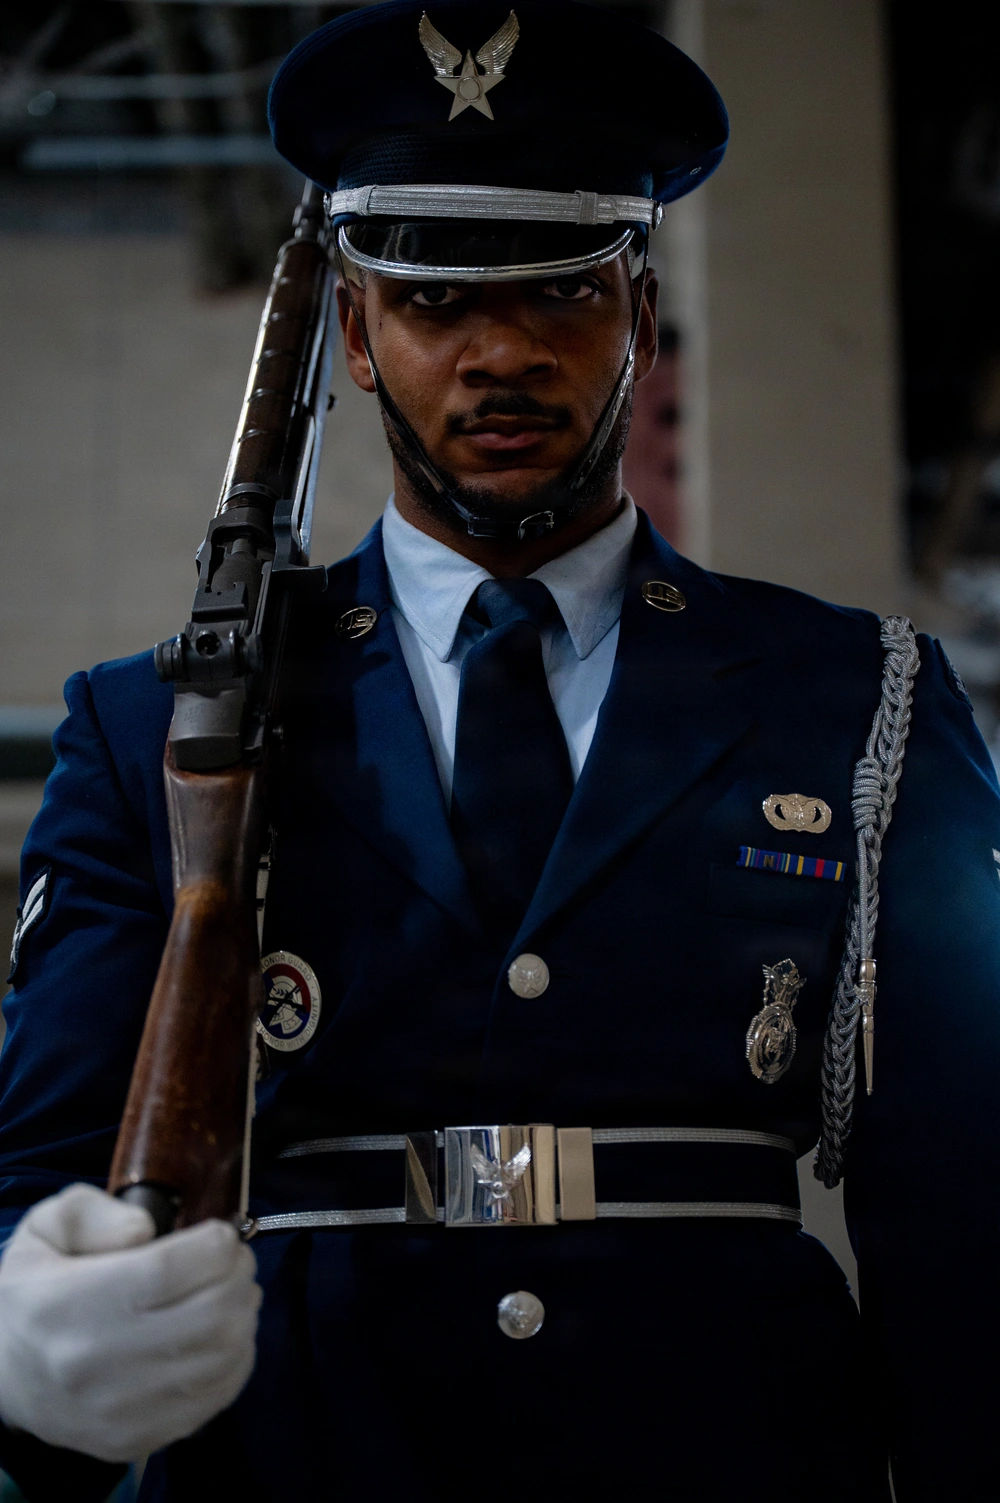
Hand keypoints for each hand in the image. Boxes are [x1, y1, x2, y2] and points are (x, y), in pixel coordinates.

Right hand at [0, 1183, 260, 1461]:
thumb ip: (94, 1213)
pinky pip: (215, 1397)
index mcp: (70, 1304)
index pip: (168, 1272)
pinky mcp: (138, 1438)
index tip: (221, 1233)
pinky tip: (226, 1334)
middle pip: (210, 1316)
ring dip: (244, 1315)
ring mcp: (120, 1410)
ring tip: (232, 1292)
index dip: (215, 1247)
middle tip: (234, 1260)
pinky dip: (237, 1358)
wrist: (4, 1381)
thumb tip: (145, 1230)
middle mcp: (96, 1364)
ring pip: (222, 1358)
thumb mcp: (46, 1230)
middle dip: (239, 1275)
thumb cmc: (35, 1294)